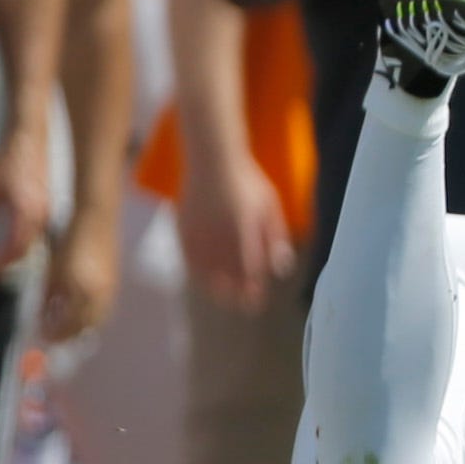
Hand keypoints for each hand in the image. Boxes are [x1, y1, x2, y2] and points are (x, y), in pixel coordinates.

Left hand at [0, 128, 50, 281]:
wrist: (28, 139)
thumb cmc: (10, 160)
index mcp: (26, 213)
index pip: (14, 251)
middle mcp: (39, 216)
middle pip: (22, 252)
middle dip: (3, 266)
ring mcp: (44, 212)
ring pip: (29, 244)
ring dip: (10, 256)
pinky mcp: (43, 207)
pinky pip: (32, 234)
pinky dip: (19, 244)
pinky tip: (6, 244)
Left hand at [37, 213, 120, 346]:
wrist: (96, 219)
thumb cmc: (70, 242)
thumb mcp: (53, 272)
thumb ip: (48, 299)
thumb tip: (42, 320)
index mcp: (83, 293)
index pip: (68, 326)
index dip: (54, 334)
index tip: (42, 336)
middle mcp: (100, 296)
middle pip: (86, 328)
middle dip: (70, 335)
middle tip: (54, 336)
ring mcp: (111, 290)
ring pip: (97, 320)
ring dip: (82, 326)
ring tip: (66, 325)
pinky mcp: (114, 283)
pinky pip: (104, 309)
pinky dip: (91, 315)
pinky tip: (79, 310)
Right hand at [176, 146, 297, 310]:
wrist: (212, 159)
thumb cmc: (247, 182)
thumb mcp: (270, 206)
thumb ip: (276, 237)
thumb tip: (281, 268)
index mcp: (244, 229)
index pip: (250, 269)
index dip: (253, 288)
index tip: (256, 301)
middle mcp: (219, 234)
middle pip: (227, 274)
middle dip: (236, 292)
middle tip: (243, 303)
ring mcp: (198, 232)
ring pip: (206, 269)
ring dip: (217, 285)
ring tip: (225, 294)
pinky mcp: (183, 229)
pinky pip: (189, 258)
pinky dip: (197, 270)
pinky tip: (205, 277)